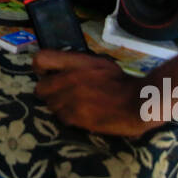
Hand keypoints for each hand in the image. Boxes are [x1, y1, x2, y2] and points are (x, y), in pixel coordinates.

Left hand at [33, 50, 158, 136]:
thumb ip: (77, 65)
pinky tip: (80, 116)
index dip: (40, 68)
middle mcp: (69, 79)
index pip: (41, 59)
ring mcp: (71, 99)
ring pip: (50, 105)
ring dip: (58, 106)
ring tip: (73, 106)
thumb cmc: (121, 82)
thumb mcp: (99, 63)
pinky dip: (68, 118)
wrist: (138, 102)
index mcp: (76, 62)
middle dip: (48, 93)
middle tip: (59, 95)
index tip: (46, 74)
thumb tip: (60, 70)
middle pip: (40, 88)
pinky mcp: (75, 117)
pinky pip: (61, 118)